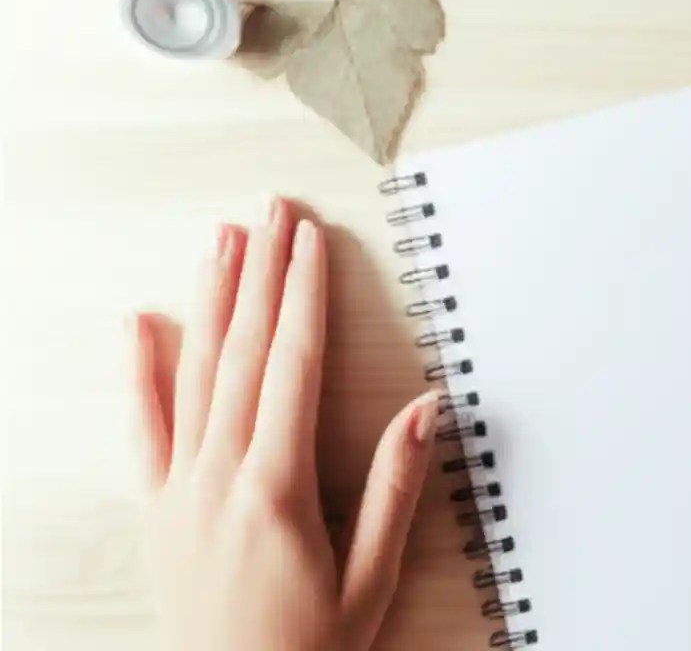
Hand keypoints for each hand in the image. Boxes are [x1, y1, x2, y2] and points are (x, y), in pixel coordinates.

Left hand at [126, 199, 441, 650]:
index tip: (309, 241)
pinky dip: (137, 372)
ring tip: (222, 240)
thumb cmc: (309, 649)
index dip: (303, 295)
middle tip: (272, 212)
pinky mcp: (154, 508)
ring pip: (192, 373)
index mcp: (276, 489)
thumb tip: (424, 409)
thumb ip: (395, 488)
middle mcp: (218, 477)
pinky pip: (140, 428)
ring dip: (209, 300)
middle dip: (261, 273)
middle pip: (244, 352)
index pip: (293, 366)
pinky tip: (139, 323)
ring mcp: (178, 489)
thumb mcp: (371, 578)